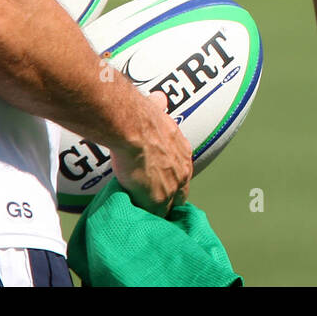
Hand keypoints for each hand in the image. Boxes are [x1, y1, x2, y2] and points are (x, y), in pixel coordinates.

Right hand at [109, 89, 193, 214]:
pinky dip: (144, 217)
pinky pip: (153, 216)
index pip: (182, 174)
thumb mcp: (157, 110)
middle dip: (169, 199)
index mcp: (183, 152)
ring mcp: (171, 188)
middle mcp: (183, 172)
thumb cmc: (141, 116)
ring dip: (157, 211)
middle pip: (180, 195)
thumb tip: (159, 97)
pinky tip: (135, 218)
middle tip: (154, 203)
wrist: (133, 127)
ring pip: (167, 209)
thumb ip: (159, 107)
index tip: (162, 182)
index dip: (172, 180)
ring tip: (143, 216)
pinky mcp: (157, 200)